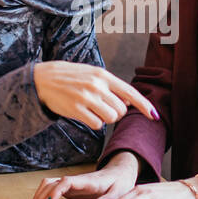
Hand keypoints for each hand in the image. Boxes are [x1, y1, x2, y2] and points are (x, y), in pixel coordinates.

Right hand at [31, 152, 138, 198]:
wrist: (118, 174)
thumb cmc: (119, 182)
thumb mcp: (120, 191)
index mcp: (87, 181)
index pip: (67, 182)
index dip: (56, 191)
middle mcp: (75, 181)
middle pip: (52, 183)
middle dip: (42, 196)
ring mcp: (70, 185)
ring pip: (49, 184)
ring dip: (40, 195)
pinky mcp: (69, 190)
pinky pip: (51, 190)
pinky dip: (43, 196)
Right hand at [33, 61, 158, 129]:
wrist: (43, 79)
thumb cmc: (70, 77)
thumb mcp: (92, 74)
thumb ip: (110, 86)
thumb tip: (128, 102)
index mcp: (103, 75)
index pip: (130, 92)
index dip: (144, 105)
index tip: (154, 116)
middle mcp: (97, 86)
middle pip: (121, 110)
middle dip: (115, 113)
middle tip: (101, 107)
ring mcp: (87, 98)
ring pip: (111, 119)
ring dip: (105, 119)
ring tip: (92, 110)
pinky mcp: (77, 109)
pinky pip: (97, 125)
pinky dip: (93, 123)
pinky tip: (84, 114)